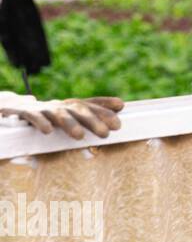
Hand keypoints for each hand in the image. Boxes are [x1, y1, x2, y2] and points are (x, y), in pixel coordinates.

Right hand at [0, 94, 124, 138]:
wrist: (18, 108)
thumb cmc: (52, 114)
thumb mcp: (73, 112)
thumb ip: (95, 110)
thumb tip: (122, 105)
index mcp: (73, 106)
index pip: (91, 105)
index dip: (105, 109)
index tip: (120, 114)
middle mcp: (61, 105)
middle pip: (79, 110)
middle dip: (93, 120)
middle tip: (106, 133)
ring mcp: (45, 109)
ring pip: (59, 114)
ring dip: (70, 124)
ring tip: (79, 136)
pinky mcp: (27, 113)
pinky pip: (34, 117)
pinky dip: (41, 123)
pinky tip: (47, 131)